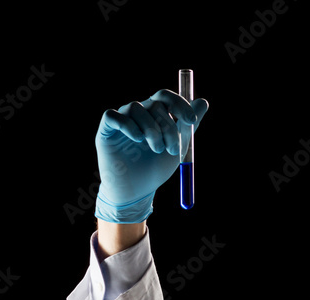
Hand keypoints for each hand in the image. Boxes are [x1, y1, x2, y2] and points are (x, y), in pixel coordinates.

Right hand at [95, 89, 208, 221]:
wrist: (137, 191)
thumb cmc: (156, 169)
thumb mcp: (178, 146)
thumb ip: (190, 125)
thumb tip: (203, 101)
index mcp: (155, 115)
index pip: (166, 97)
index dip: (180, 104)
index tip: (192, 121)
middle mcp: (138, 114)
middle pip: (154, 104)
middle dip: (168, 126)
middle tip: (173, 149)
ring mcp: (122, 120)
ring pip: (135, 108)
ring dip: (151, 129)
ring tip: (157, 150)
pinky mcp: (106, 131)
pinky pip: (113, 116)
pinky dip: (128, 125)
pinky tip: (137, 140)